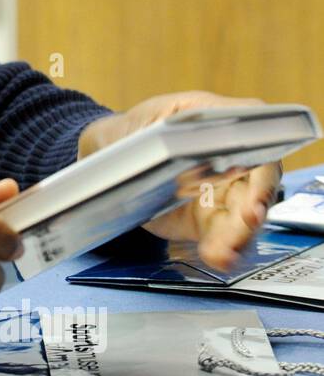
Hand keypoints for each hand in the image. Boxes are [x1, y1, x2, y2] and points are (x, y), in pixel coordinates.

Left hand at [77, 91, 281, 271]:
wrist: (113, 154)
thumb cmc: (137, 128)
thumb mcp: (149, 118)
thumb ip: (169, 130)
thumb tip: (183, 142)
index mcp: (224, 126)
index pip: (259, 146)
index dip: (262, 169)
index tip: (257, 192)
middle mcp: (234, 161)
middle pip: (257, 186)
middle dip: (255, 208)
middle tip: (247, 221)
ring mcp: (223, 193)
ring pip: (244, 217)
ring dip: (239, 236)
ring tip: (225, 252)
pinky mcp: (207, 221)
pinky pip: (222, 238)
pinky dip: (222, 250)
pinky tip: (218, 258)